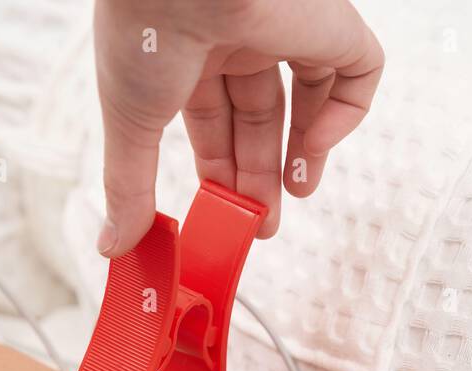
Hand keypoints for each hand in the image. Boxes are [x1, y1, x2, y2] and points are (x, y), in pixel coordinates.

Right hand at [92, 0, 383, 255]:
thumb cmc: (142, 29)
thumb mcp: (129, 121)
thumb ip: (127, 186)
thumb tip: (112, 246)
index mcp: (186, 49)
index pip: (211, 118)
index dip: (219, 169)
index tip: (221, 214)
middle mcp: (236, 34)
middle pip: (259, 116)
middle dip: (259, 173)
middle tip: (259, 224)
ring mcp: (285, 24)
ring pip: (309, 94)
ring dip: (304, 151)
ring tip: (294, 194)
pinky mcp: (330, 20)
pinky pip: (359, 68)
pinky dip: (345, 114)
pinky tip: (314, 145)